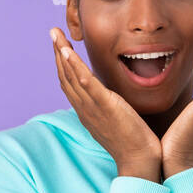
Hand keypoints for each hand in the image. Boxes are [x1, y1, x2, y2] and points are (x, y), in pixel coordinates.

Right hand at [50, 27, 161, 180]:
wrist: (140, 160)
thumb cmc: (132, 142)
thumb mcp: (115, 119)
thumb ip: (108, 106)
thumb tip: (109, 97)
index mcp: (86, 110)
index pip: (69, 83)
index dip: (62, 63)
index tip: (60, 46)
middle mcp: (84, 108)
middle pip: (64, 76)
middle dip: (57, 52)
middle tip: (53, 33)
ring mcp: (92, 107)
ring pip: (70, 76)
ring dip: (61, 53)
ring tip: (56, 34)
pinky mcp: (104, 105)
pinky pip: (85, 82)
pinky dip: (74, 65)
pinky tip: (68, 51)